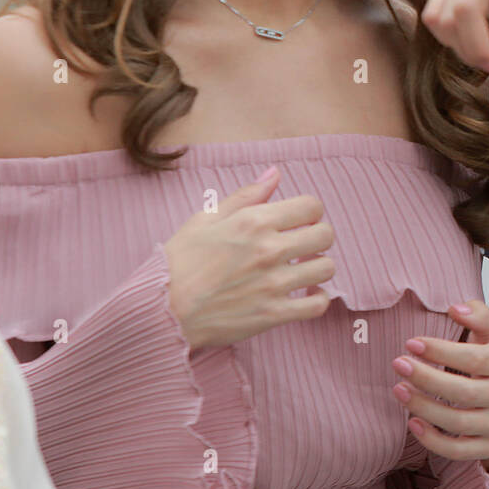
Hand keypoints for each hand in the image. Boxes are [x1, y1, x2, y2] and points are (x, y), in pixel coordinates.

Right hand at [163, 166, 334, 350]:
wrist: (161, 309)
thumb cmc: (179, 262)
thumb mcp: (206, 218)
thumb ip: (246, 196)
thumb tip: (274, 174)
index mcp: (254, 222)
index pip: (311, 206)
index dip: (309, 211)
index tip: (299, 220)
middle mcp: (269, 250)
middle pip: (325, 235)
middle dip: (318, 236)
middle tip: (302, 244)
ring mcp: (274, 284)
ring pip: (326, 268)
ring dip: (317, 266)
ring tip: (302, 269)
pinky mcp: (273, 314)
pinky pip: (317, 305)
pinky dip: (317, 300)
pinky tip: (304, 295)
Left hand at [392, 299, 488, 465]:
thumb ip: (479, 314)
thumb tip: (455, 308)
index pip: (474, 359)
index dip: (442, 351)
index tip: (413, 343)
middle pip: (464, 392)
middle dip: (427, 378)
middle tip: (399, 364)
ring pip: (458, 423)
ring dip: (424, 407)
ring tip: (399, 390)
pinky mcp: (488, 447)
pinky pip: (459, 451)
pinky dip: (434, 441)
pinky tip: (413, 422)